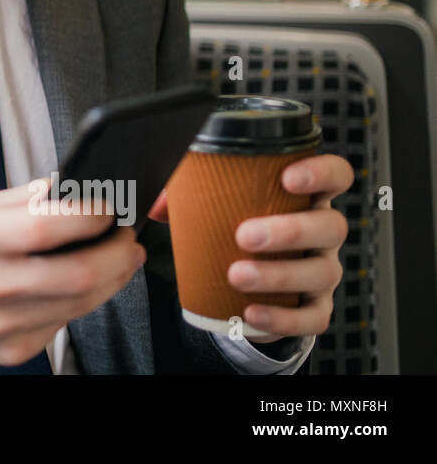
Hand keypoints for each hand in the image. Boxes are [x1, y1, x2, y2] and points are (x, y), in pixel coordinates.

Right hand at [0, 178, 146, 373]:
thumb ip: (18, 201)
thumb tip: (69, 187)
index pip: (51, 225)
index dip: (95, 213)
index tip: (111, 203)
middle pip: (82, 273)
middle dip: (119, 251)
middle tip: (127, 234)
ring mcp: (2, 325)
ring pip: (83, 303)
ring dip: (112, 276)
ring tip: (117, 255)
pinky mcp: (11, 351)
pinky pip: (63, 323)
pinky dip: (78, 301)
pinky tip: (73, 284)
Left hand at [148, 153, 352, 339]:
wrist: (245, 279)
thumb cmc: (234, 226)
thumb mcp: (216, 202)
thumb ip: (187, 192)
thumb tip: (154, 204)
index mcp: (306, 197)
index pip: (335, 176)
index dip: (321, 173)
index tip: (288, 177)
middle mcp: (322, 232)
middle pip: (330, 226)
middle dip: (290, 230)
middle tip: (244, 235)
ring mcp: (323, 270)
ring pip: (321, 272)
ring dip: (279, 275)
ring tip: (237, 275)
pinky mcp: (316, 307)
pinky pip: (312, 316)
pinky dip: (283, 317)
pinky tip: (251, 312)